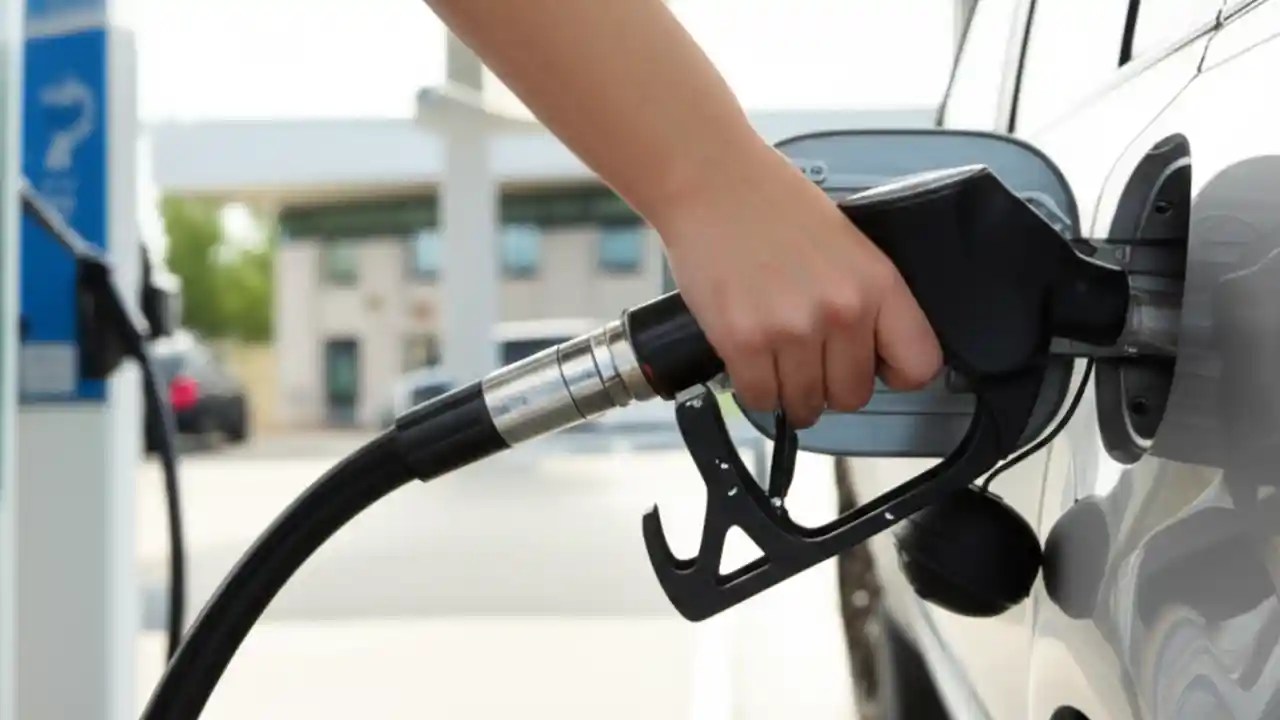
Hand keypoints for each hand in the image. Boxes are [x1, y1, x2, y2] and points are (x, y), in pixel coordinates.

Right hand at [655, 146, 942, 427]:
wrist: (713, 184)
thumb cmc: (773, 207)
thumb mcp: (848, 245)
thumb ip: (865, 298)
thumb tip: (869, 354)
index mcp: (877, 283)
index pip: (919, 365)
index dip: (894, 374)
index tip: (875, 367)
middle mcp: (842, 312)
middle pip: (853, 396)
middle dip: (830, 387)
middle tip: (810, 362)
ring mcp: (792, 330)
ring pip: (805, 405)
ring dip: (791, 393)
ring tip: (777, 362)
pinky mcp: (744, 343)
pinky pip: (761, 399)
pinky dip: (756, 390)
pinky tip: (751, 363)